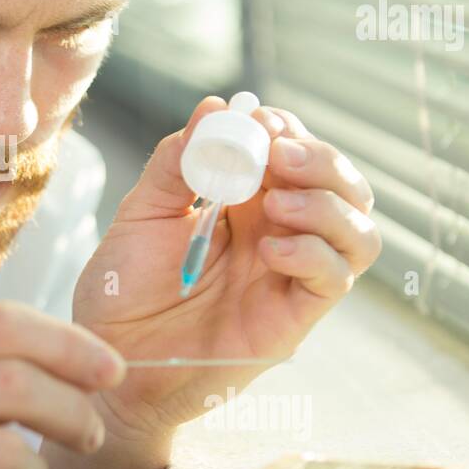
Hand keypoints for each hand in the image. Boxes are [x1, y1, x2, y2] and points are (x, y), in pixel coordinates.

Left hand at [73, 96, 379, 439]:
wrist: (111, 361)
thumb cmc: (123, 291)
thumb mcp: (141, 214)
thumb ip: (177, 163)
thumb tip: (215, 108)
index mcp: (244, 201)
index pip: (294, 150)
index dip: (287, 129)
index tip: (259, 121)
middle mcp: (278, 232)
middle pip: (342, 184)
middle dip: (320, 158)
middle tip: (277, 153)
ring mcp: (291, 275)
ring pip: (358, 230)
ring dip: (328, 204)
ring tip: (275, 202)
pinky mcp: (294, 317)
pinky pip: (335, 279)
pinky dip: (314, 254)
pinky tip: (271, 249)